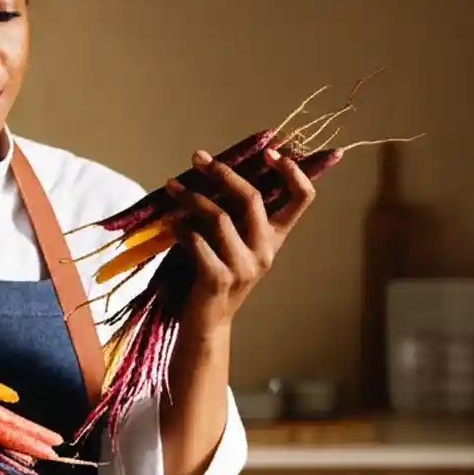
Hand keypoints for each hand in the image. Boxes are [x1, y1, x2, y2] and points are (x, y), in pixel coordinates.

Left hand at [165, 146, 316, 335]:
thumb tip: (216, 166)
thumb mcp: (234, 241)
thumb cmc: (217, 272)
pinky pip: (197, 243)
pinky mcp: (219, 279)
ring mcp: (244, 267)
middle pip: (252, 199)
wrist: (208, 322)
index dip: (293, 172)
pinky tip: (171, 223)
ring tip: (172, 187)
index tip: (271, 152)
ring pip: (219, 217)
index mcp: (274, 238)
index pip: (302, 199)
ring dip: (192, 197)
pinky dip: (181, 228)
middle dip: (223, 173)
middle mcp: (265, 251)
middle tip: (198, 157)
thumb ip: (234, 212)